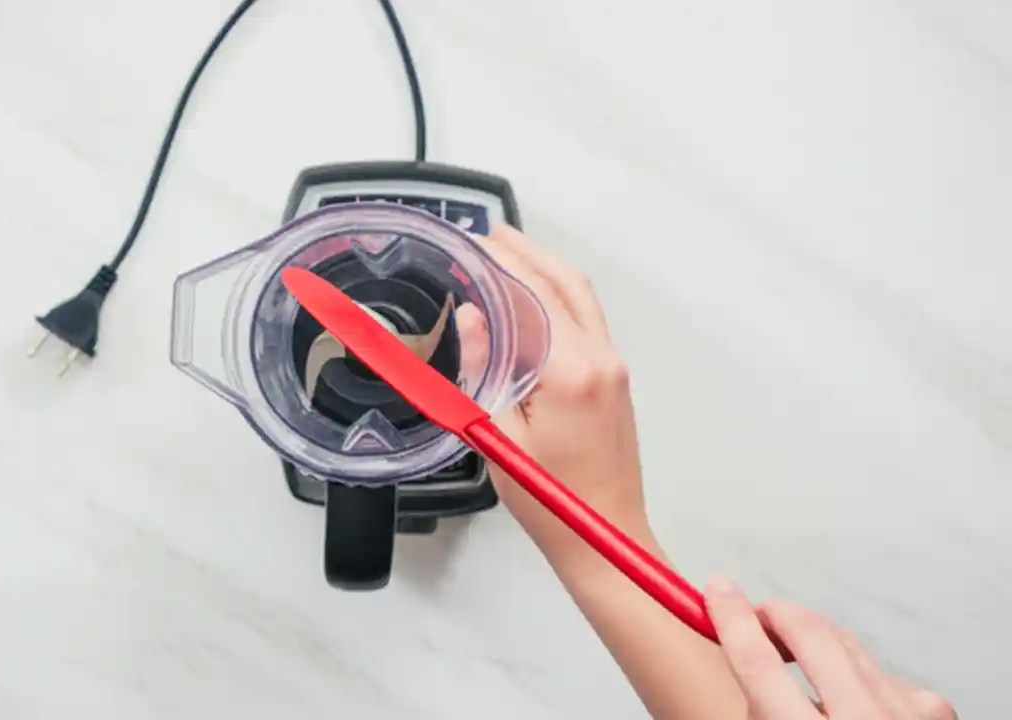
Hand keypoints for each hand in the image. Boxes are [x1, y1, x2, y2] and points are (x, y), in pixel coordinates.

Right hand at [458, 225, 649, 563]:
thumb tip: (471, 316)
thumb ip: (483, 367)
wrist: (605, 539)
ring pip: (582, 299)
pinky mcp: (615, 381)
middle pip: (567, 284)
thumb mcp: (497, 436)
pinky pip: (588, 323)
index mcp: (572, 372)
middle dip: (529, 253)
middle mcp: (602, 361)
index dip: (503, 262)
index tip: (475, 242)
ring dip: (547, 271)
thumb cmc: (553, 502)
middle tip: (492, 235)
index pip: (535, 294)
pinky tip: (531, 303)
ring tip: (509, 257)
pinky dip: (559, 299)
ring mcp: (614, 369)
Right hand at [705, 576, 955, 718]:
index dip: (730, 615)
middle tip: (754, 613)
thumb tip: (753, 679)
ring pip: (849, 646)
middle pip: (810, 634)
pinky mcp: (930, 715)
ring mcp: (901, 714)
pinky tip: (853, 692)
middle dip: (776, 613)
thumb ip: (761, 711)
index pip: (756, 659)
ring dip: (818, 643)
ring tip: (799, 656)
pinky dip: (864, 676)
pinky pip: (888, 675)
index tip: (718, 588)